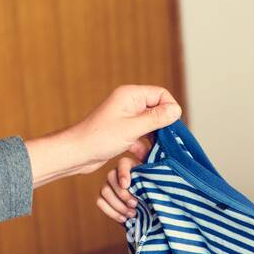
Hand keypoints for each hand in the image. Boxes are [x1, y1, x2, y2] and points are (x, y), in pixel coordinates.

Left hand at [26, 85, 179, 185]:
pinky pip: (142, 137)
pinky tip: (144, 159)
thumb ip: (156, 118)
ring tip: (158, 154)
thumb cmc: (100, 138)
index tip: (172, 128)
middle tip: (169, 144)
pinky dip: (145, 147)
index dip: (170, 109)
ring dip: (155, 140)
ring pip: (151, 126)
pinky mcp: (123, 133)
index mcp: (131, 95)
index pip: (161, 94)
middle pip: (158, 111)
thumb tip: (177, 110)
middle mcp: (130, 104)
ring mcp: (126, 119)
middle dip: (164, 128)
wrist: (77, 154)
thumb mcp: (132, 128)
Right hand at [96, 141, 151, 223]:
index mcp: (130, 165)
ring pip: (104, 191)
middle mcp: (117, 173)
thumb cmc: (154, 190)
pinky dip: (111, 212)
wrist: (150, 207)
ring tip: (132, 214)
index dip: (123, 173)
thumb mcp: (157, 181)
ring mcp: (109, 185)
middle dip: (122, 194)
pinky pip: (100, 202)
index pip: (122, 163)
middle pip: (110, 177)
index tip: (126, 185)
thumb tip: (160, 163)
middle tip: (135, 205)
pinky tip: (123, 218)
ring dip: (118, 205)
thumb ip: (157, 174)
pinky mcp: (104, 198)